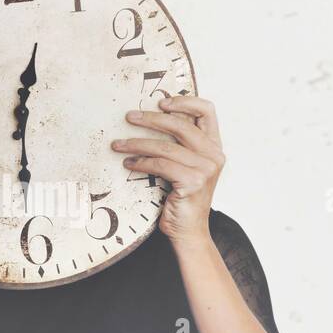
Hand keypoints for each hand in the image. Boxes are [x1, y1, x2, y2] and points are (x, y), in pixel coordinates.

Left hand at [111, 95, 223, 244]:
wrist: (189, 231)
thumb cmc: (183, 197)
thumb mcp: (185, 166)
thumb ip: (179, 144)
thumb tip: (152, 118)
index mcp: (214, 146)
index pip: (207, 110)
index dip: (184, 101)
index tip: (160, 102)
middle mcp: (214, 155)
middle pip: (180, 124)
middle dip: (150, 118)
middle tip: (129, 117)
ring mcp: (206, 169)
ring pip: (165, 146)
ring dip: (137, 143)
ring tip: (118, 145)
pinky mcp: (193, 182)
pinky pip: (160, 165)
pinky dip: (140, 163)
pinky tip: (128, 163)